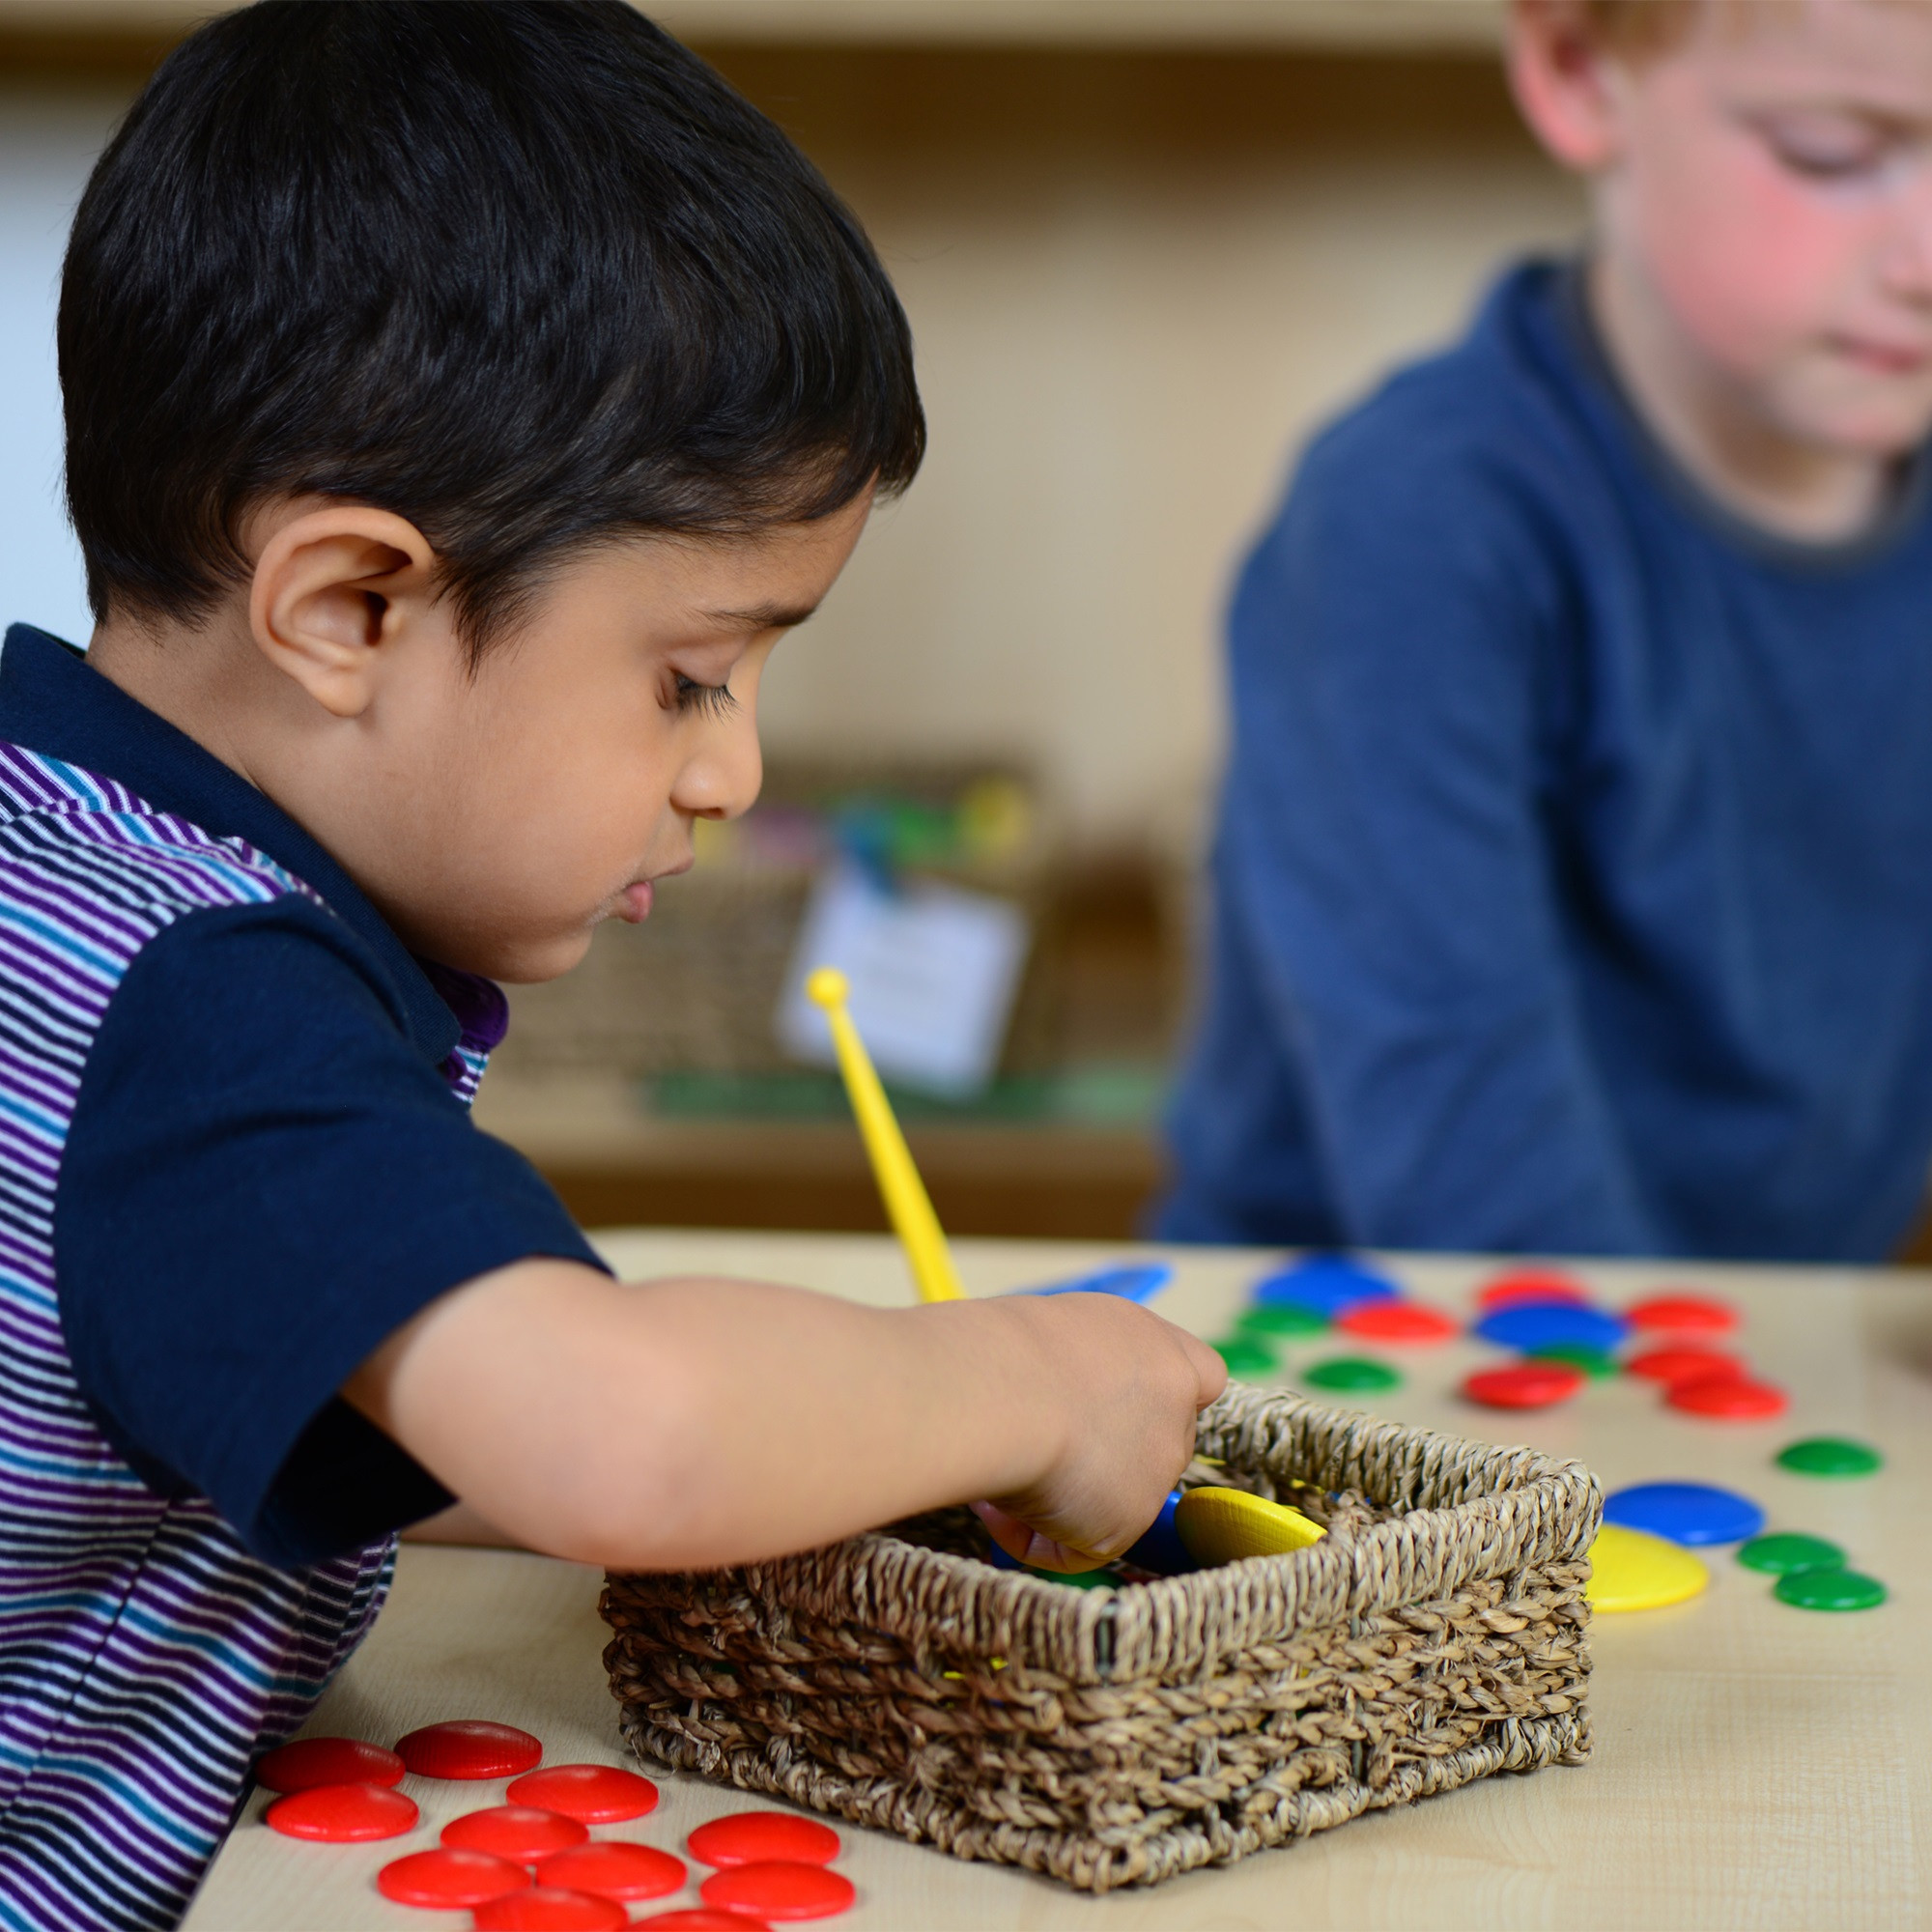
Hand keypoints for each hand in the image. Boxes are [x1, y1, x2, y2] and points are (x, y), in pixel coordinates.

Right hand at [971, 1292, 1225, 1571]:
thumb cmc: (1006, 1346)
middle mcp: (1173, 1405)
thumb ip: (1089, 1367)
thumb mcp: (1061, 1331)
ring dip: (1063, 1498)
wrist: (1004, 1388)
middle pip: (1157, 1445)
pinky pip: (1078, 1546)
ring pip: (1113, 1500)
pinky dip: (1034, 1537)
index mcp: (1158, 1348)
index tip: (1112, 1406)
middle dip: (1106, 1456)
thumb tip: (1061, 1406)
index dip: (1167, 1398)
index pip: (1201, 1377)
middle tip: (1040, 1447)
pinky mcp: (1130, 1521)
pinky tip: (993, 1507)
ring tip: (997, 1477)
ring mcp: (1159, 1467)